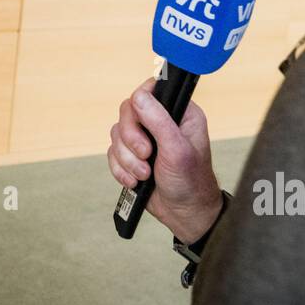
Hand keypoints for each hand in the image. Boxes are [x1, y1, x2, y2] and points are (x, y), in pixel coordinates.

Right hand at [108, 77, 221, 243]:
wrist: (184, 214)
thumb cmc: (191, 182)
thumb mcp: (177, 149)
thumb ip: (158, 121)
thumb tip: (139, 95)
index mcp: (178, 113)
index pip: (151, 90)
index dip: (140, 105)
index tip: (143, 125)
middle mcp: (160, 122)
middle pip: (127, 112)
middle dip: (132, 139)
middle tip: (146, 155)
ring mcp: (145, 138)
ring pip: (117, 134)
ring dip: (127, 159)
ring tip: (145, 174)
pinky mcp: (132, 155)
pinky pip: (112, 153)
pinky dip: (121, 169)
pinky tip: (136, 181)